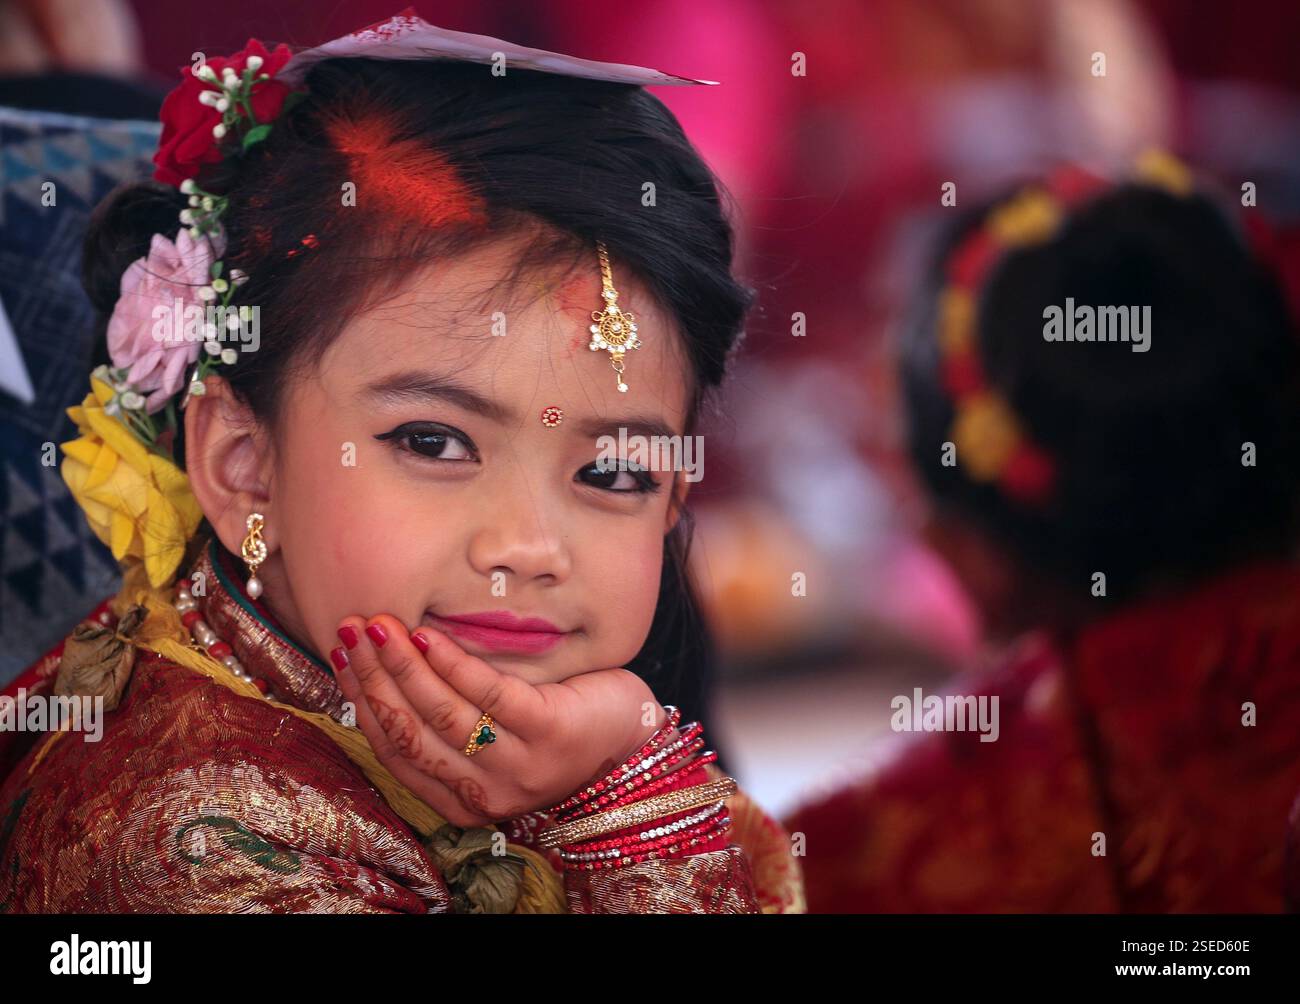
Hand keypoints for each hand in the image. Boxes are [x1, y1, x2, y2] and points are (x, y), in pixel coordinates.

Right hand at [331, 613, 670, 827]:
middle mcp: (486, 792)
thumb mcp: (495, 733)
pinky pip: (490, 694)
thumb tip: (386, 664)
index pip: (395, 749)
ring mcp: (519, 766)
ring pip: (443, 716)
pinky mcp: (549, 731)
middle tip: (351, 629)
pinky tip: (429, 636)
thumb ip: (449, 718)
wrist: (634, 736)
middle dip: (374, 677)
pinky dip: (453, 665)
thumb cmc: (558, 723)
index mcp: (463, 797)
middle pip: (410, 732)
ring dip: (403, 666)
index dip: (361, 700)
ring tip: (381, 624)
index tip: (340, 655)